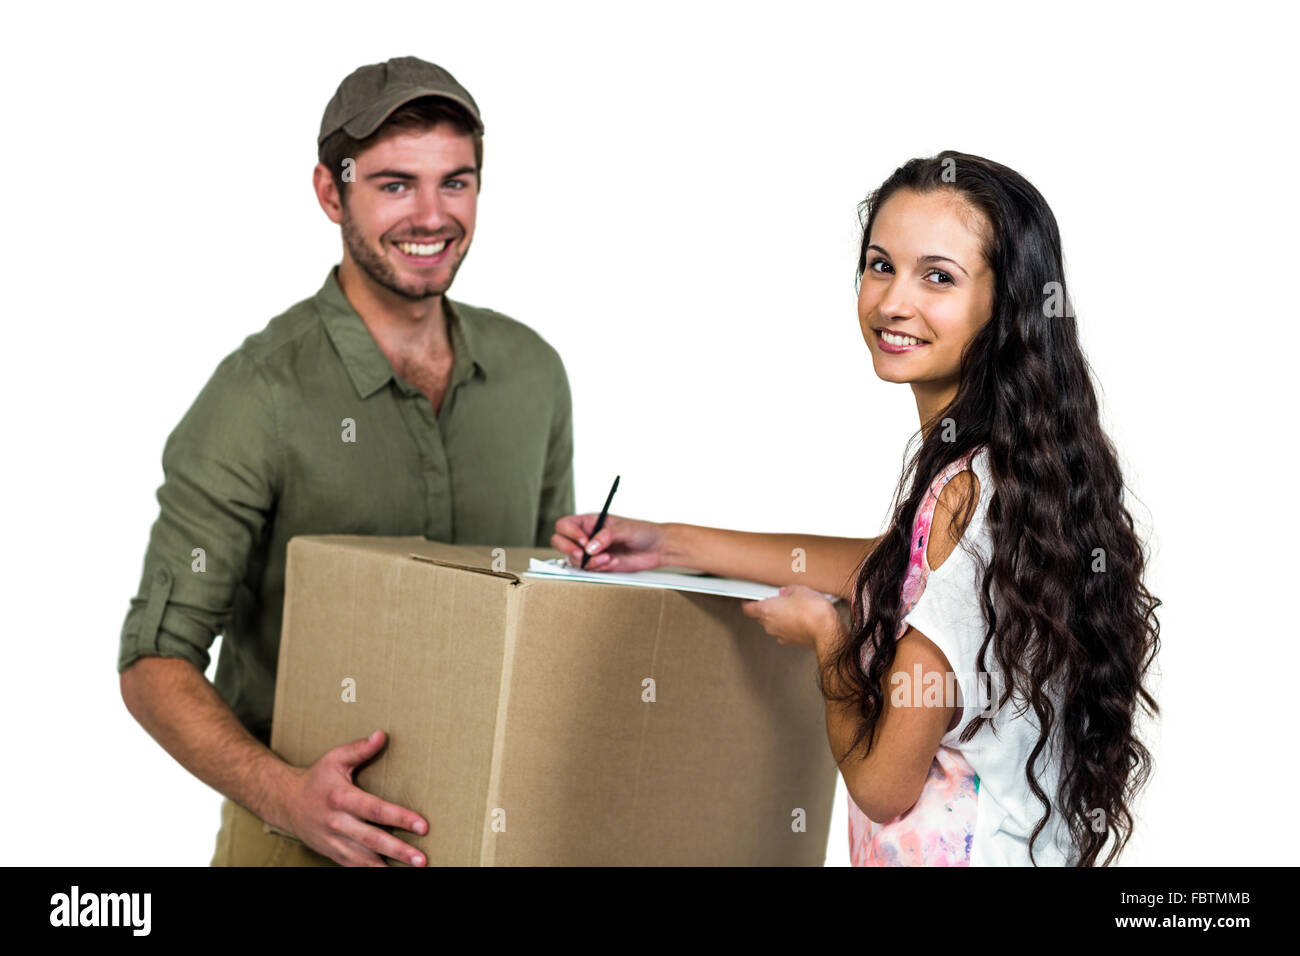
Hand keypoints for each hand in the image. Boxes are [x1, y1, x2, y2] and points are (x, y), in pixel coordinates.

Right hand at [275, 730, 427, 866]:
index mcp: (341, 798)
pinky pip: (353, 866)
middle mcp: (337, 822)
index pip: (375, 809)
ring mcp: (334, 841)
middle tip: (422, 859)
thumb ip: (360, 749)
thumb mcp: (335, 759)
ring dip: (387, 865)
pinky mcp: (332, 853)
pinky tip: (389, 872)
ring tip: (414, 868)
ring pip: (364, 858)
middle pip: (372, 839)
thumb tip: (382, 735)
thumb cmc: (317, 778)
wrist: (286, 803)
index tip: (422, 825)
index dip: (399, 818)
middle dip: (398, 850)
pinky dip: (370, 871)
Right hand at [551, 513, 667, 571]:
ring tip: (608, 558)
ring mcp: (590, 552)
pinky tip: (613, 562)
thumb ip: (606, 536)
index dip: (570, 533)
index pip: (565, 524)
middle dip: (569, 549)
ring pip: (573, 559)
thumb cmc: (642, 532)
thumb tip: (590, 547)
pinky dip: (598, 568)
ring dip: (589, 562)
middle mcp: (587, 536)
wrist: (656, 549)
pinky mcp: (598, 565)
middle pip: (559, 541)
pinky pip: (587, 570)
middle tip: (584, 554)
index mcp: (590, 521)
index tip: (584, 541)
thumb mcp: (625, 528)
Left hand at [741, 585, 842, 652]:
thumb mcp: (800, 590)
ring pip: (773, 625)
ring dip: (778, 617)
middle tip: (774, 599)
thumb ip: (788, 590)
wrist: (827, 631)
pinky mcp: (793, 641)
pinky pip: (786, 631)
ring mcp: (781, 635)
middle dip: (765, 609)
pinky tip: (801, 617)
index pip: (747, 609)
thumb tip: (785, 592)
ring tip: (791, 607)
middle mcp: (770, 625)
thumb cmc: (812, 610)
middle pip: (760, 617)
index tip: (748, 598)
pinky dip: (790, 625)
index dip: (747, 603)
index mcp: (766, 610)